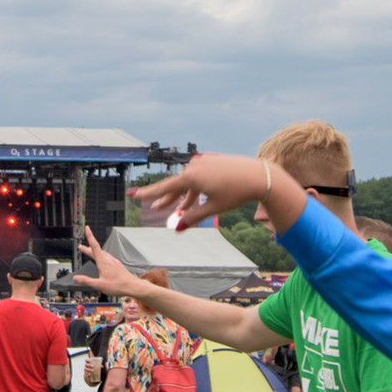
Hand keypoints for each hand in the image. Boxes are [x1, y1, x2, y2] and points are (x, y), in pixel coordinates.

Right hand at [69, 230, 171, 302]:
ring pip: (103, 254)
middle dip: (88, 248)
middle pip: (97, 250)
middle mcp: (109, 260)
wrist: (133, 286)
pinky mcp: (118, 266)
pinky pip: (108, 258)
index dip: (90, 236)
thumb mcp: (99, 285)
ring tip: (91, 253)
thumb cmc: (118, 286)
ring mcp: (114, 262)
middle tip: (81, 247)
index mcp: (103, 262)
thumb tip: (75, 278)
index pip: (94, 246)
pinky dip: (102, 257)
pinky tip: (104, 261)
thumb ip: (86, 281)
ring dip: (95, 252)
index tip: (87, 228)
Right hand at [130, 154, 275, 232]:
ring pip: (186, 183)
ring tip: (175, 209)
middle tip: (153, 208)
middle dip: (165, 198)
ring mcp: (204, 164)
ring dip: (181, 196)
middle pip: (174, 186)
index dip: (146, 193)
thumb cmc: (237, 192)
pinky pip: (198, 178)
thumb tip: (177, 229)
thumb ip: (192, 217)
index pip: (163, 188)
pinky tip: (192, 200)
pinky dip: (193, 190)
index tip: (132, 194)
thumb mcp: (213, 208)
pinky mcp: (213, 163)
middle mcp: (194, 167)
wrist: (259, 176)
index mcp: (191, 177)